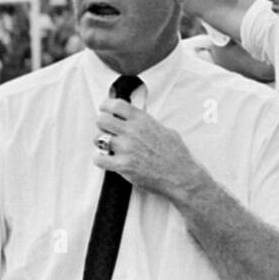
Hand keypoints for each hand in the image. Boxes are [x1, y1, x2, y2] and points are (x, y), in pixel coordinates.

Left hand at [93, 98, 207, 201]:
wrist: (180, 175)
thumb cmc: (176, 154)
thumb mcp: (164, 129)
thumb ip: (148, 123)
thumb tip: (138, 120)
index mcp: (142, 120)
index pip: (116, 105)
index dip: (106, 105)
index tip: (104, 108)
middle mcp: (132, 131)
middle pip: (102, 119)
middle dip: (101, 123)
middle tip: (105, 129)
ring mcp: (126, 148)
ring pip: (98, 138)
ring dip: (99, 141)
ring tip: (106, 145)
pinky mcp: (123, 165)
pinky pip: (99, 159)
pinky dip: (99, 159)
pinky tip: (105, 159)